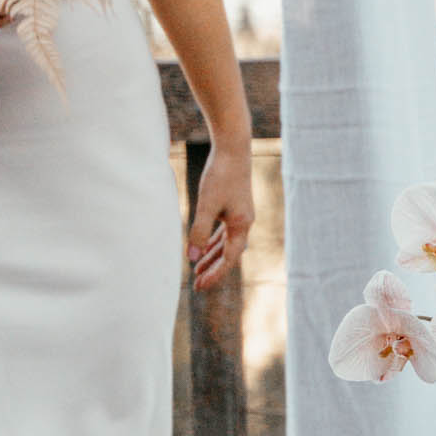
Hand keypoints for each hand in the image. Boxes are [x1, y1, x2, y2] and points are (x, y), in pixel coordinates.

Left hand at [188, 141, 254, 290]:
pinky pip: (224, 232)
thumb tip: (192, 257)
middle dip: (213, 269)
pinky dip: (214, 242)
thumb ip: (199, 231)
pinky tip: (204, 246)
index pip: (229, 258)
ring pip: (226, 243)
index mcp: (240, 225)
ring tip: (198, 270)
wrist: (233, 150)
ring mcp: (240, 215)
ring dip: (212, 256)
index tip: (201, 285)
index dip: (215, 273)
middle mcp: (243, 223)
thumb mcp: (206, 205)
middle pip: (228, 254)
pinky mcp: (234, 206)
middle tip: (197, 285)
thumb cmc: (220, 176)